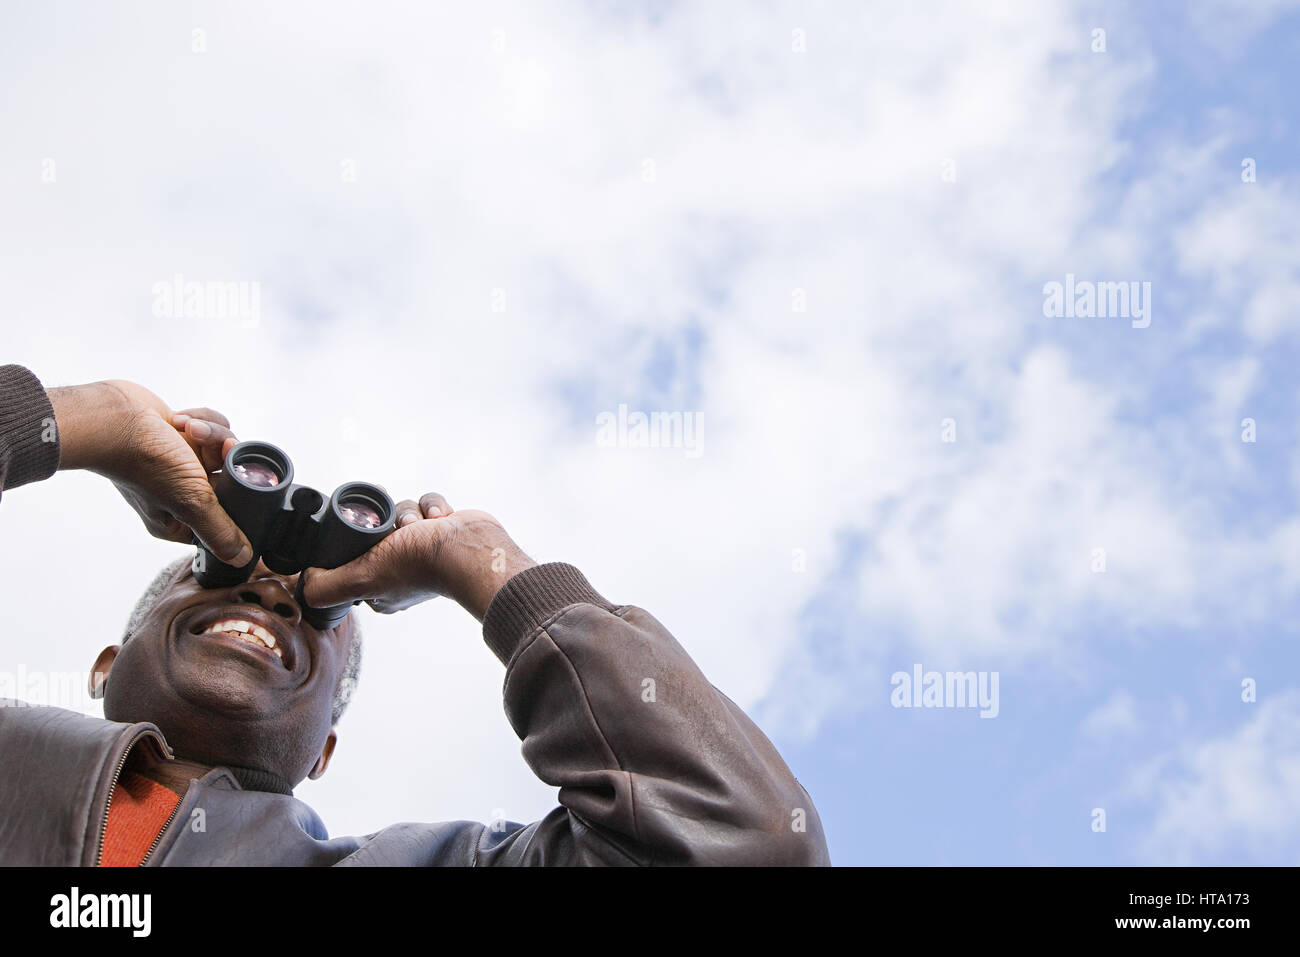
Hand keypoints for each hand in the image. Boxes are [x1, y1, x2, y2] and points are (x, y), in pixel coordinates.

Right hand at [48, 379, 252, 564]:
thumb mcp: (190, 502)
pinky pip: (212, 428)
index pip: (225, 517)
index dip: (238, 497)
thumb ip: (218, 531)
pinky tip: (179, 421)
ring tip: (190, 430)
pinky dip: (201, 421)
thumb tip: (242, 558)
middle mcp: (180, 494)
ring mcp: (181, 463)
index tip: (240, 478)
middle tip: (221, 446)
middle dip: (226, 455)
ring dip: (211, 434)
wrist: (115, 417)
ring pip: (224, 447)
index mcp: (179, 520)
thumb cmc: (144, 461)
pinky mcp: (181, 436)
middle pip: (230, 478)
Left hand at [301, 493, 536, 620]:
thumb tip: (304, 583)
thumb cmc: (420, 565)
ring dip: (409, 513)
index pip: (354, 557)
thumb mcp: (361, 578)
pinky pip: (428, 507)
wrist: (471, 548)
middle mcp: (401, 572)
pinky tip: (439, 518)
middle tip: (394, 525)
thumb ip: (326, 587)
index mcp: (380, 590)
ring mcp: (425, 552)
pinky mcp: (445, 533)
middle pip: (378, 532)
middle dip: (386, 523)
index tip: (365, 528)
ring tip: (420, 524)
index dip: (355, 540)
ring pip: (402, 516)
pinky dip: (432, 507)